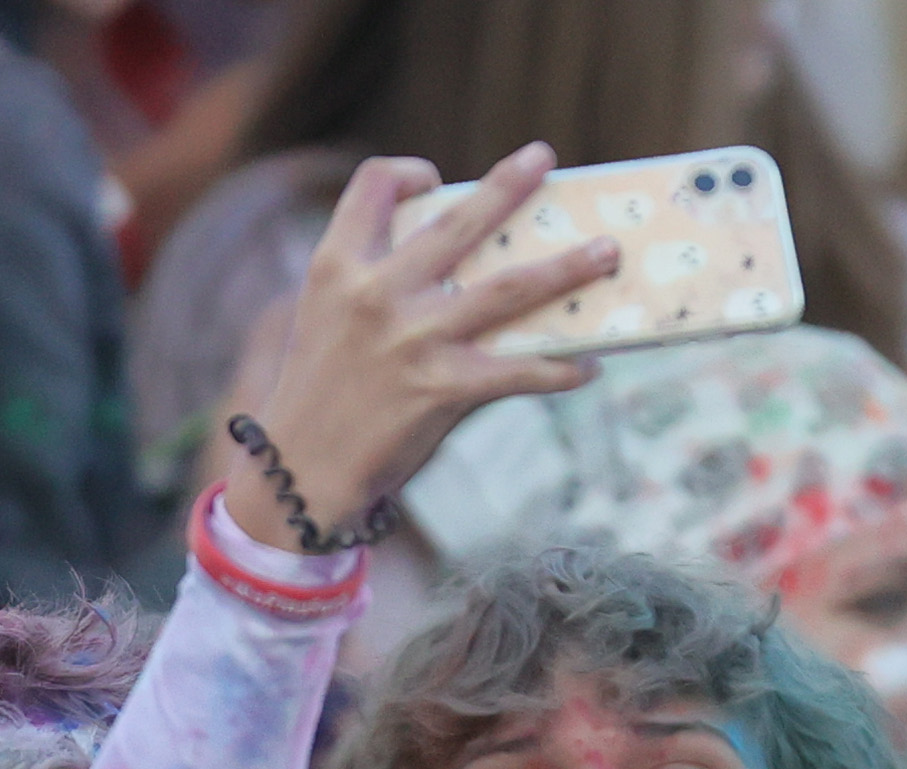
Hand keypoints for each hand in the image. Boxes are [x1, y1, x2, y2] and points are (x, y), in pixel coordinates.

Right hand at [223, 143, 617, 550]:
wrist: (299, 473)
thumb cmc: (320, 396)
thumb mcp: (326, 321)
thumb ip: (376, 285)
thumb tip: (460, 268)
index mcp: (338, 265)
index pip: (372, 184)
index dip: (408, 173)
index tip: (435, 182)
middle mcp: (376, 293)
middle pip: (458, 220)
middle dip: (508, 183)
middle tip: (543, 157)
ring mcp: (413, 339)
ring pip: (509, 287)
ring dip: (566, 267)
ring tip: (607, 251)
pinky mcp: (441, 389)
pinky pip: (518, 370)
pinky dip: (559, 369)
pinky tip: (587, 366)